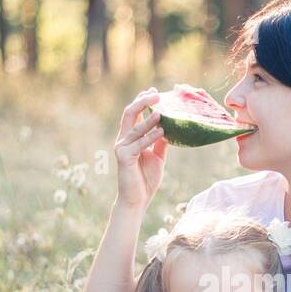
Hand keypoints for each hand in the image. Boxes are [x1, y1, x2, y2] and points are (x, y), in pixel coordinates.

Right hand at [114, 88, 167, 209]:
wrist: (137, 199)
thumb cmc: (146, 179)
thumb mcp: (157, 156)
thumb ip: (160, 141)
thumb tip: (169, 126)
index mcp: (130, 137)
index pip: (134, 114)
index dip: (142, 101)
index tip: (154, 92)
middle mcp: (123, 139)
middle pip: (130, 114)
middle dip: (142, 102)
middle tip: (156, 94)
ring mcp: (121, 147)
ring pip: (134, 127)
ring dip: (149, 119)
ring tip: (161, 111)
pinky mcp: (123, 157)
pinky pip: (139, 143)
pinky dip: (150, 136)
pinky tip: (161, 131)